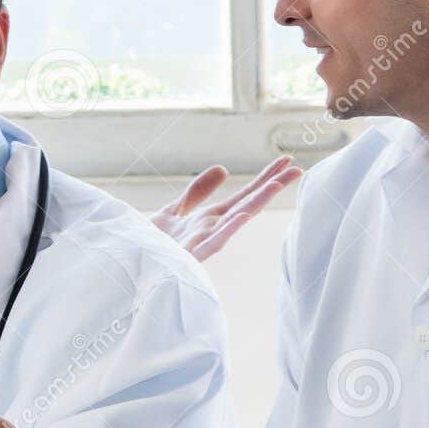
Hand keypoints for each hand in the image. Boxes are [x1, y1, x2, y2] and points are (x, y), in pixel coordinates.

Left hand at [152, 155, 300, 260]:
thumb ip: (197, 193)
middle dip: (270, 187)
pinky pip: (212, 242)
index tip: (286, 161)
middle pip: (247, 204)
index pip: (243, 196)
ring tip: (277, 185)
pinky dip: (228, 229)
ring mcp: (202, 243)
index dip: (264, 179)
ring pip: (235, 221)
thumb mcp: (173, 211)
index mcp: (209, 220)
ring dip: (256, 203)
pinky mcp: (190, 256)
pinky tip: (243, 215)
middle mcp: (211, 230)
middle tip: (297, 169)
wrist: (130, 265)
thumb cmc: (150, 244)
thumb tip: (224, 169)